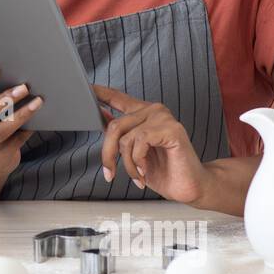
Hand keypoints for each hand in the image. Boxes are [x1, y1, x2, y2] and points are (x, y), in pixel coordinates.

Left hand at [92, 84, 206, 203]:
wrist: (189, 187)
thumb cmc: (164, 171)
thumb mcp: (133, 154)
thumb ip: (120, 135)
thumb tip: (102, 118)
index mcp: (143, 114)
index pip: (117, 98)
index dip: (99, 93)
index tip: (84, 87)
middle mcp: (153, 110)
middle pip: (114, 126)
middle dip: (108, 154)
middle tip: (110, 173)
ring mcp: (163, 117)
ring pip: (126, 138)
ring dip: (127, 164)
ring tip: (138, 175)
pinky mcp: (171, 129)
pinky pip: (140, 142)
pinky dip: (138, 161)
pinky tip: (146, 170)